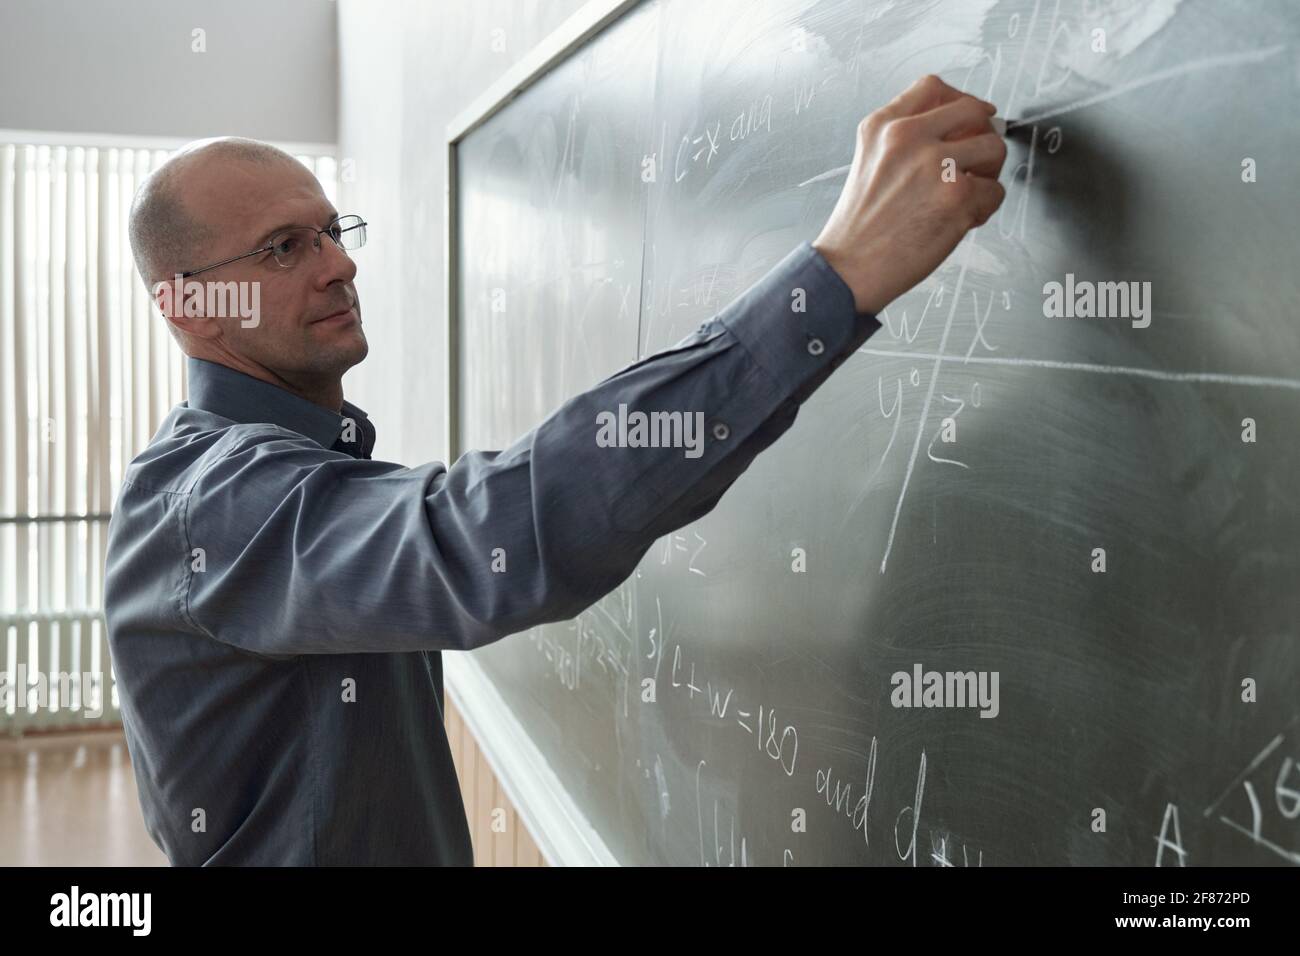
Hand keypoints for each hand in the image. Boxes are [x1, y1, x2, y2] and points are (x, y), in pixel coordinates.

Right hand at [812, 75, 1007, 314]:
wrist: (849, 269)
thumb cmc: (859, 227)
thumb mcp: (868, 162)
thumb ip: (903, 138)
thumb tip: (957, 129)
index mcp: (882, 126)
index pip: (933, 87)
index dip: (959, 102)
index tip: (967, 120)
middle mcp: (908, 137)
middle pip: (975, 110)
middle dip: (983, 136)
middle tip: (975, 162)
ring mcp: (934, 164)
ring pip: (994, 148)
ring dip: (988, 173)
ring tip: (967, 194)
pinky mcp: (957, 196)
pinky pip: (995, 192)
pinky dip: (984, 209)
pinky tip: (960, 221)